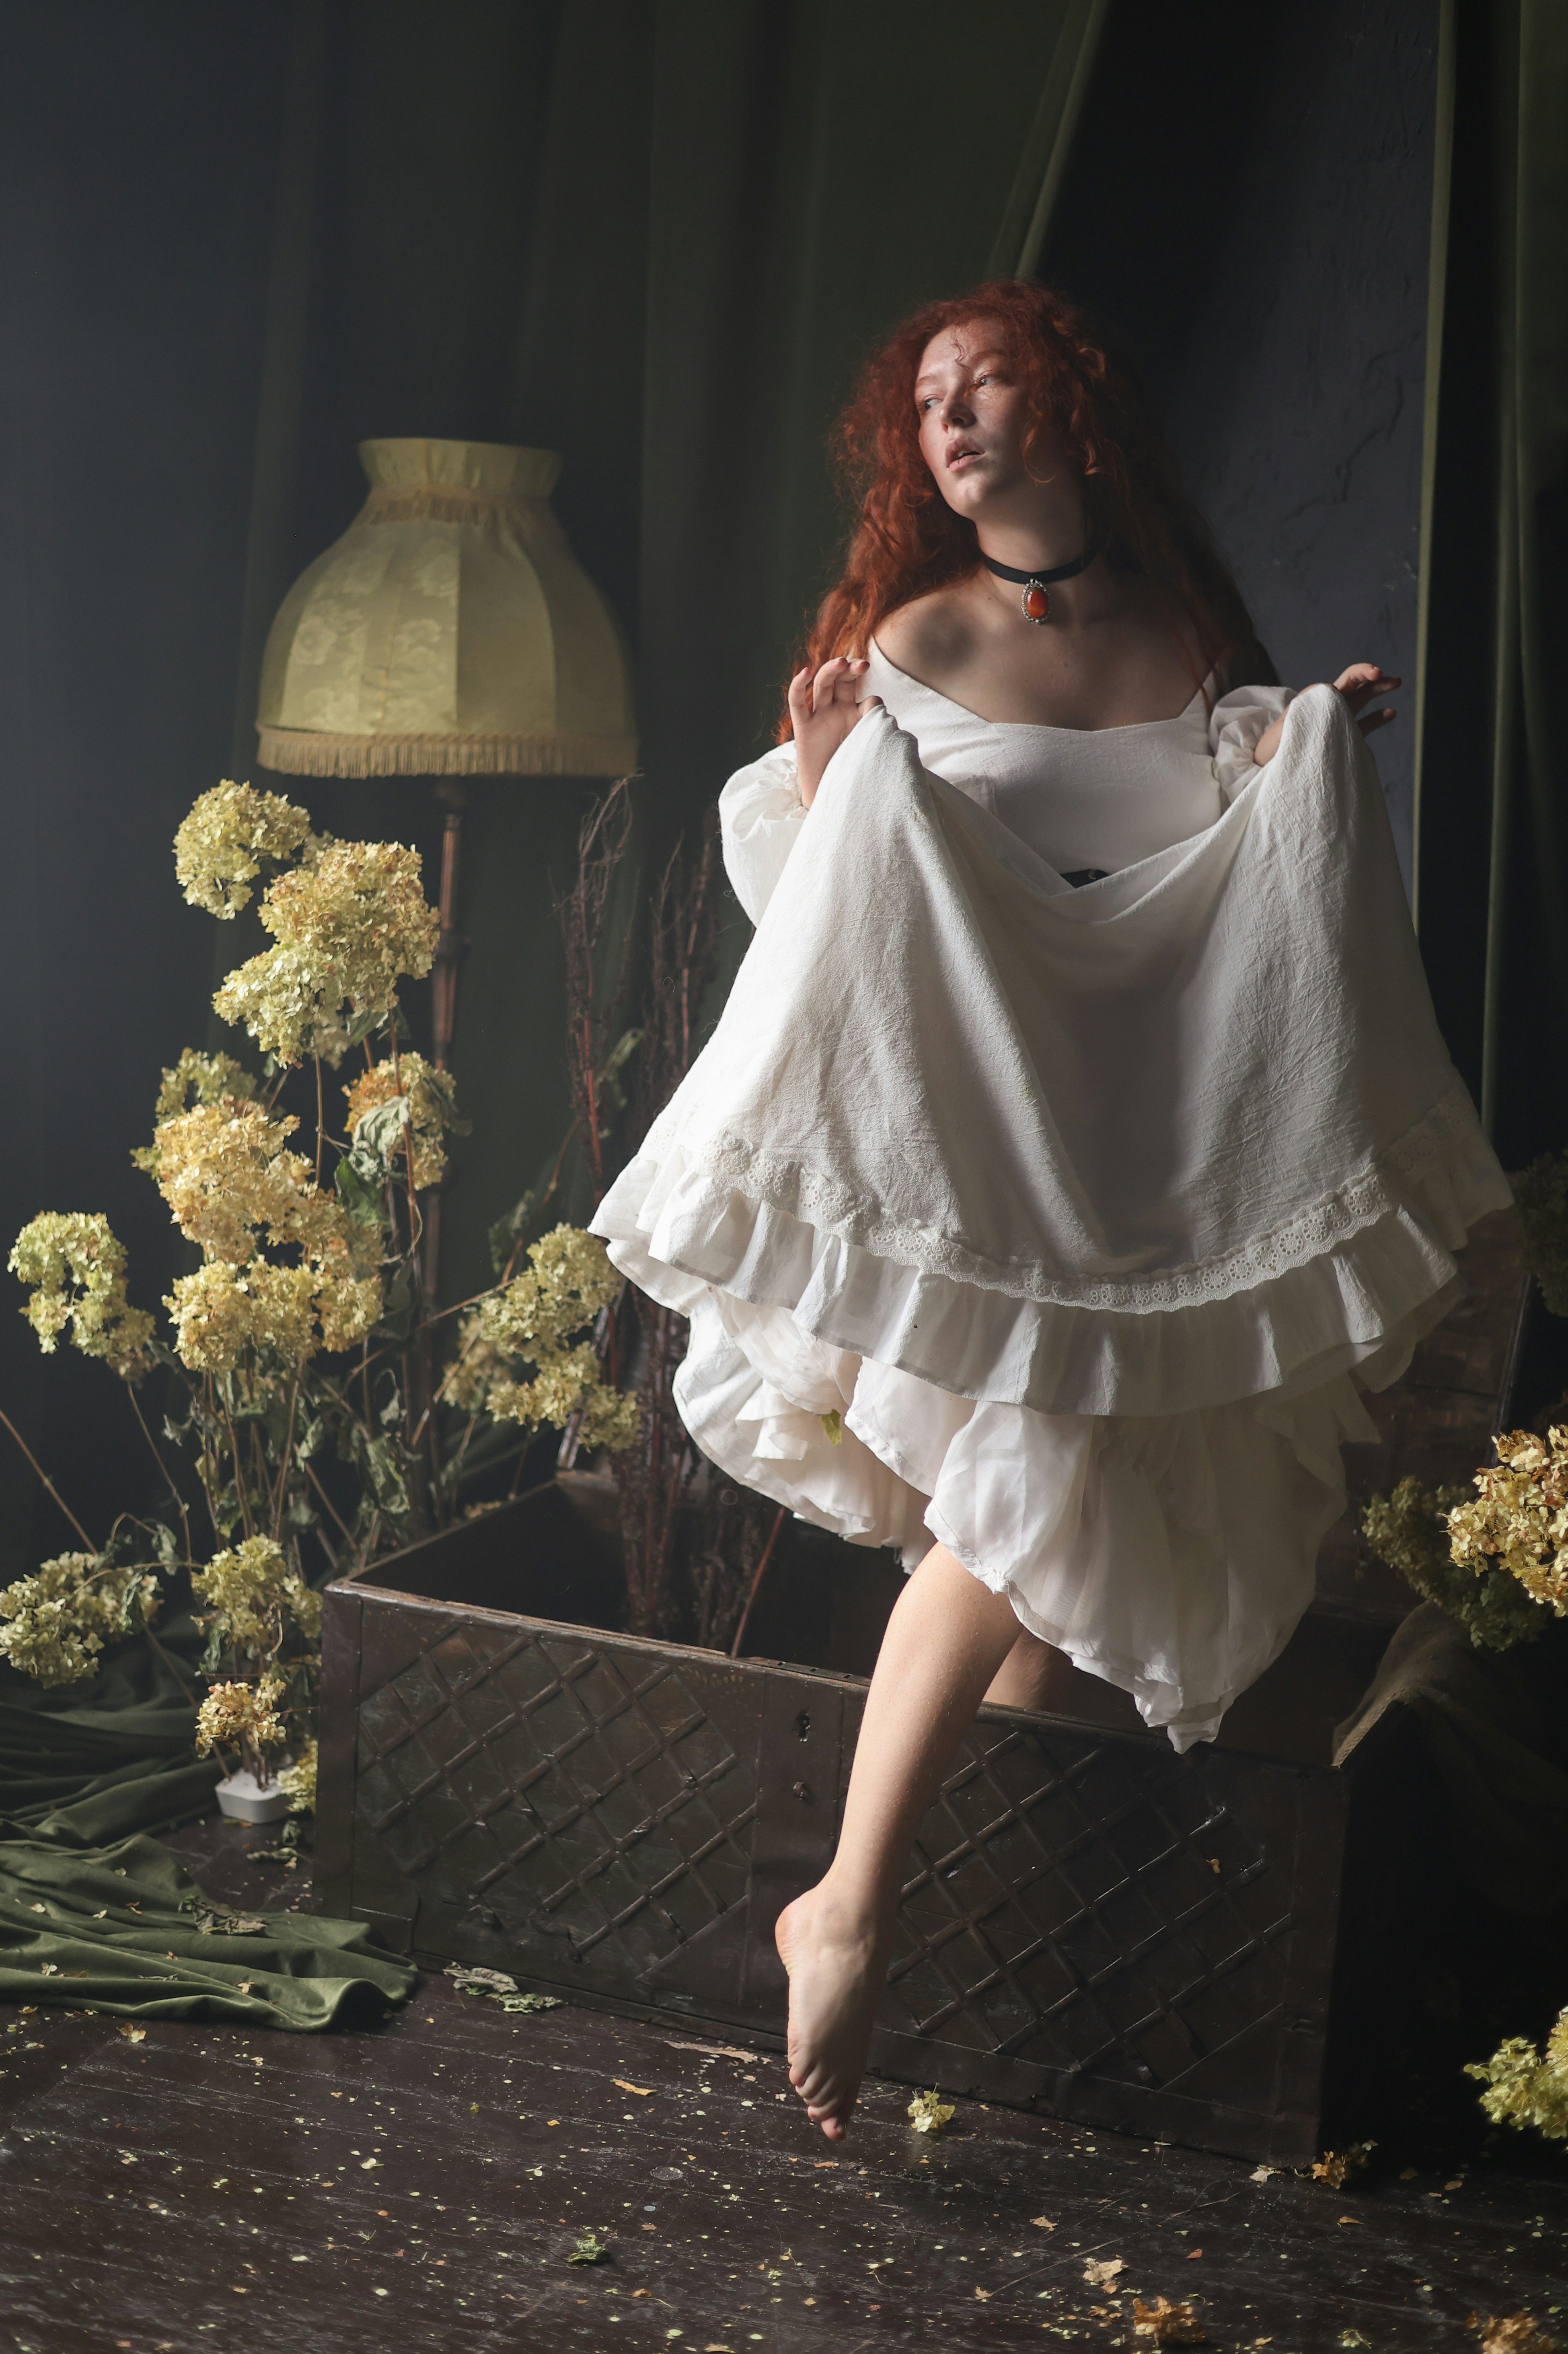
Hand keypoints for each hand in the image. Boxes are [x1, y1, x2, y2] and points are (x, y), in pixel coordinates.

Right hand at [789, 657, 878, 805]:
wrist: (831, 796)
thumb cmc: (853, 774)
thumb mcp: (871, 750)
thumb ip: (877, 729)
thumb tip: (877, 707)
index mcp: (858, 717)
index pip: (868, 699)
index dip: (873, 701)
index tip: (877, 709)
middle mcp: (839, 712)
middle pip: (843, 681)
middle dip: (852, 670)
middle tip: (863, 665)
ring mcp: (820, 717)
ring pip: (822, 685)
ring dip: (831, 671)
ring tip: (841, 662)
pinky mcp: (803, 728)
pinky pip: (797, 703)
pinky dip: (798, 686)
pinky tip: (804, 672)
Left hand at [1251, 662, 1400, 765]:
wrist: (1269, 770)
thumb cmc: (1274, 746)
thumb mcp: (1288, 722)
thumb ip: (1310, 705)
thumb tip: (1333, 691)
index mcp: (1319, 699)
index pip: (1346, 679)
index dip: (1361, 672)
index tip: (1373, 673)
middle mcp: (1329, 707)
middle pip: (1357, 686)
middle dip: (1373, 677)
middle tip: (1387, 676)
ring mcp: (1337, 723)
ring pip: (1363, 702)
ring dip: (1379, 691)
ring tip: (1396, 682)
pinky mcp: (1341, 740)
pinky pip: (1363, 726)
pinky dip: (1377, 718)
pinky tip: (1391, 712)